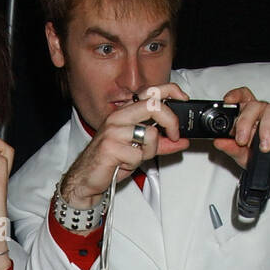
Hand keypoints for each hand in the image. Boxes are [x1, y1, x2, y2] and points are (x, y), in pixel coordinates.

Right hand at [60, 84, 190, 209]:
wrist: (86, 178)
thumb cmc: (110, 162)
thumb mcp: (139, 150)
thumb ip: (160, 144)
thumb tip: (181, 140)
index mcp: (125, 112)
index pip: (152, 91)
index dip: (172, 92)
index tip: (184, 101)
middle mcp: (119, 117)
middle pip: (155, 106)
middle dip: (171, 121)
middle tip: (174, 135)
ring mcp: (113, 131)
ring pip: (150, 134)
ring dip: (150, 150)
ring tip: (138, 156)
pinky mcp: (110, 147)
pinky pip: (138, 154)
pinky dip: (136, 163)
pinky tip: (124, 164)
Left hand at [214, 87, 269, 199]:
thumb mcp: (246, 159)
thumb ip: (232, 149)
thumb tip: (218, 142)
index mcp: (254, 119)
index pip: (245, 99)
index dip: (236, 96)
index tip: (228, 101)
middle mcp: (268, 115)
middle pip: (256, 104)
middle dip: (245, 121)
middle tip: (242, 140)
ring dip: (265, 128)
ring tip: (264, 147)